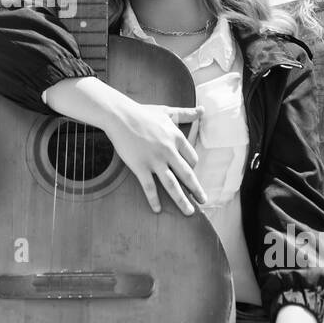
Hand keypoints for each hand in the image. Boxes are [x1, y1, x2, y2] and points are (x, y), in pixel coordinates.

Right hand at [103, 99, 206, 214]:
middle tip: (203, 201)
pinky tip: (157, 210)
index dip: (193, 168)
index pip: (192, 159)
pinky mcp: (140, 166)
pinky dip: (154, 199)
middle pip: (187, 175)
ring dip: (182, 200)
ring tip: (189, 212)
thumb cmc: (143, 113)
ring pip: (172, 184)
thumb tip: (203, 110)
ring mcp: (154, 160)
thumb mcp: (167, 112)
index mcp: (176, 138)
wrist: (120, 115)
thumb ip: (186, 113)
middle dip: (196, 190)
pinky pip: (149, 186)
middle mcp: (169, 151)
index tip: (190, 175)